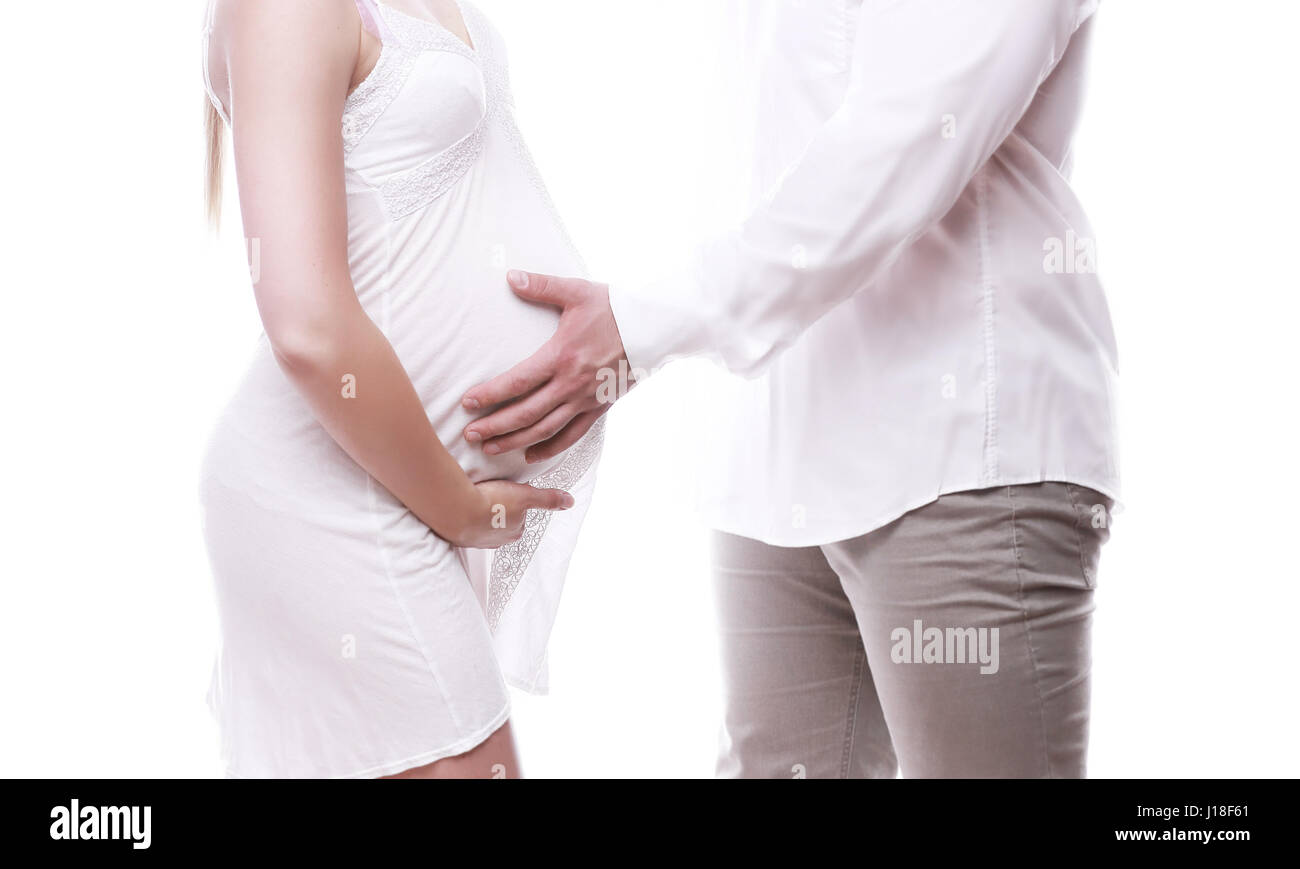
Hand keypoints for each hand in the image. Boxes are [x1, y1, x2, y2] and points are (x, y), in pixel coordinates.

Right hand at [448, 479, 574, 549]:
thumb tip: (570, 502)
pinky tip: (461, 502)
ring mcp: (474, 540)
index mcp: (514, 533)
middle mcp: (495, 542)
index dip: (515, 500)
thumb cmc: (492, 502)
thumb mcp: (526, 496)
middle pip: (501, 521)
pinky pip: (462, 523)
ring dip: (478, 511)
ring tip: (474, 495)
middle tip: (490, 491)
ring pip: (481, 523)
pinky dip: (463, 514)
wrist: (455, 508)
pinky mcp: (456, 535)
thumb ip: (548, 499)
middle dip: (497, 507)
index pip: (520, 516)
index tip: (507, 489)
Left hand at [462, 270, 632, 463]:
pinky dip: (550, 448)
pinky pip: (572, 434)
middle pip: (526, 412)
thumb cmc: (614, 308)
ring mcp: (585, 399)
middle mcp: (571, 383)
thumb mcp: (576, 291)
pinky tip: (530, 455)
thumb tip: (510, 277)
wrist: (653, 328)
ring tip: (491, 448)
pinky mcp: (598, 407)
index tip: (468, 403)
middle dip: (496, 426)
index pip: (518, 381)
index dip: (490, 394)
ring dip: (516, 441)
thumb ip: (541, 286)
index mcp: (561, 356)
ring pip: (545, 428)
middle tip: (470, 434)